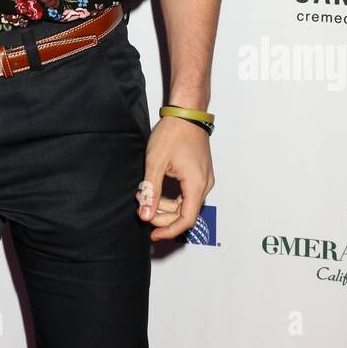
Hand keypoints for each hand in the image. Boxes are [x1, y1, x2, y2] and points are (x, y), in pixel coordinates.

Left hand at [135, 116, 213, 241]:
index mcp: (196, 184)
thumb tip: (145, 215)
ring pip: (185, 203)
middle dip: (162, 216)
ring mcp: (203, 178)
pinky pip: (186, 193)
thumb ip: (151, 192)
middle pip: (185, 213)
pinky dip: (171, 196)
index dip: (169, 230)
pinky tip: (154, 188)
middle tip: (142, 208)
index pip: (187, 220)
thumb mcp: (155, 163)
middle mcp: (205, 184)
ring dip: (164, 205)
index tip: (153, 235)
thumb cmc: (173, 133)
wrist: (186, 112)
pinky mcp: (199, 173)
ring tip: (142, 194)